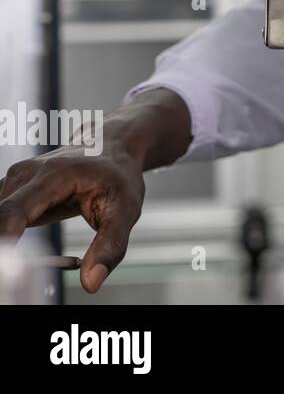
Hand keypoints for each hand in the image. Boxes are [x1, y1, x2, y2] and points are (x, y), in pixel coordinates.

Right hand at [0, 144, 145, 293]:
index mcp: (55, 175)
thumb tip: (92, 282)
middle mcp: (27, 174)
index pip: (14, 211)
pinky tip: (18, 246)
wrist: (114, 146)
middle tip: (17, 271)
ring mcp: (16, 179)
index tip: (6, 262)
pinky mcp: (12, 188)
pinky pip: (1, 216)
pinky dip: (6, 234)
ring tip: (22, 258)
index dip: (4, 239)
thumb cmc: (119, 176)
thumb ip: (109, 247)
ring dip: (6, 243)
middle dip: (4, 247)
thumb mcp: (126, 211)